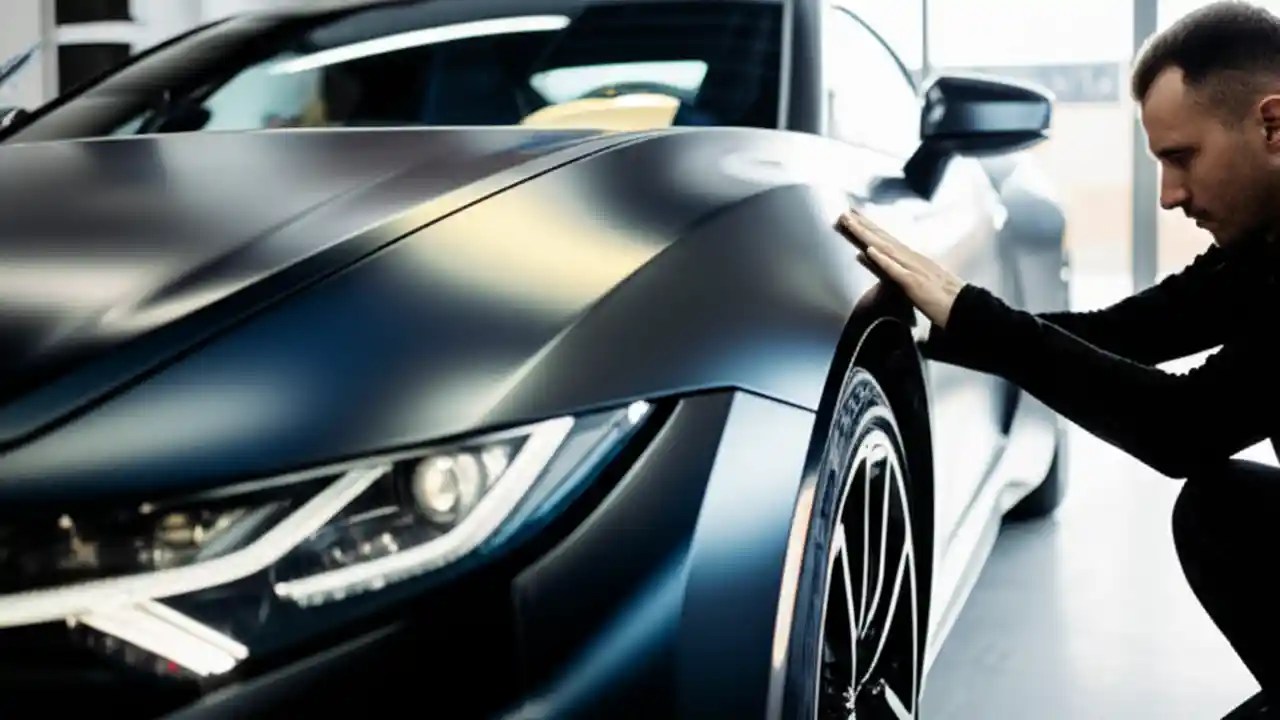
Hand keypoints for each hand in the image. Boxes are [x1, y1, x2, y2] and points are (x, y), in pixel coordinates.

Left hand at [838, 208, 966, 328]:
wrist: (966, 310)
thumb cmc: (940, 300)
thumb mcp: (909, 282)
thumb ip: (885, 268)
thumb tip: (863, 256)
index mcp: (911, 259)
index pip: (884, 240)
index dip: (867, 228)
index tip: (851, 216)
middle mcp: (911, 259)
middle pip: (882, 240)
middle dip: (862, 226)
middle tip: (843, 213)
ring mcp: (914, 270)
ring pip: (886, 249)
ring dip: (867, 236)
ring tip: (850, 223)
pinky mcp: (915, 285)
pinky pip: (896, 272)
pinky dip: (883, 260)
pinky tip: (869, 251)